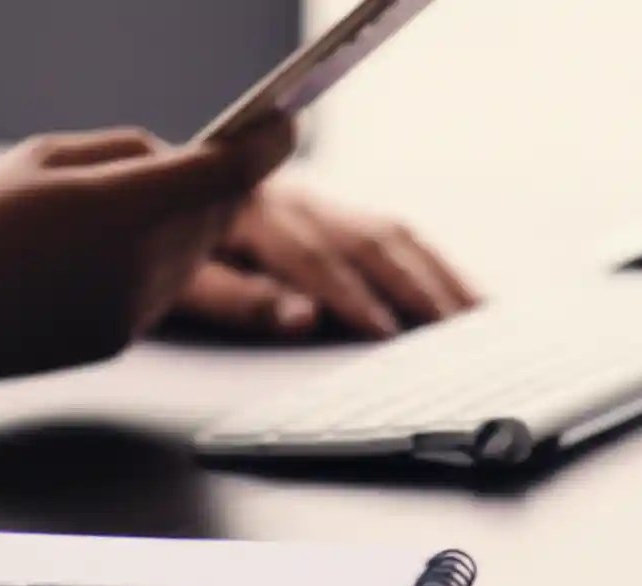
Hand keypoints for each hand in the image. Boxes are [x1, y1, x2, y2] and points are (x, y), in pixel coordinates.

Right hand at [0, 121, 294, 379]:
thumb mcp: (39, 157)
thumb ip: (120, 149)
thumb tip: (174, 158)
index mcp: (119, 206)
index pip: (224, 173)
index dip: (265, 145)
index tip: (284, 125)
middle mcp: (139, 262)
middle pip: (219, 214)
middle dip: (221, 185)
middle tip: (214, 160)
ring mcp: (135, 307)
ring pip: (197, 253)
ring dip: (189, 224)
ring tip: (136, 207)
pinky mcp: (123, 338)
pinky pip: (166, 288)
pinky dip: (158, 262)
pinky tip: (109, 252)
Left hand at [175, 183, 478, 338]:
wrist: (162, 196)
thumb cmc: (168, 250)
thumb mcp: (181, 282)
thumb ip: (240, 299)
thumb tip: (304, 317)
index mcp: (253, 213)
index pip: (312, 257)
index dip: (350, 295)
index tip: (384, 333)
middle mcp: (298, 200)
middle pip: (370, 241)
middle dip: (416, 289)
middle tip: (456, 334)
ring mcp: (323, 202)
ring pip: (395, 235)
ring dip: (438, 276)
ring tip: (478, 318)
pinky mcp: (339, 211)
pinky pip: (398, 234)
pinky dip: (435, 266)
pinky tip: (463, 294)